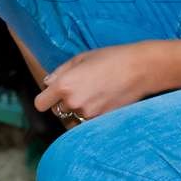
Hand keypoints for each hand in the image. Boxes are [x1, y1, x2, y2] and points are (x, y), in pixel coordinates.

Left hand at [35, 43, 154, 124]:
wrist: (139, 69)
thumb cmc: (111, 58)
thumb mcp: (81, 58)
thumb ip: (60, 71)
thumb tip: (47, 83)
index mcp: (65, 85)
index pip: (41, 104)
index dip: (46, 99)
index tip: (52, 95)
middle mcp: (73, 102)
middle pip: (58, 112)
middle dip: (64, 103)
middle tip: (80, 90)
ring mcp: (88, 114)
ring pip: (73, 118)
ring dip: (78, 111)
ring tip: (93, 95)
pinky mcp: (101, 121)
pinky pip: (88, 122)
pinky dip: (91, 116)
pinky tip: (102, 101)